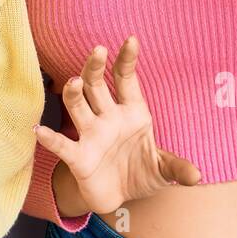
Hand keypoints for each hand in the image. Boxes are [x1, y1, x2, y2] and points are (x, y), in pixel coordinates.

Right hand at [36, 37, 199, 215]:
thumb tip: (197, 176)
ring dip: (75, 94)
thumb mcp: (163, 170)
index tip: (131, 40)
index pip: (126, 79)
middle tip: (98, 50)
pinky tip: (39, 130)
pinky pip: (63, 145)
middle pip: (97, 85)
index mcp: (132, 113)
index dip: (127, 59)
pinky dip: (50, 138)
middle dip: (95, 67)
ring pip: (79, 106)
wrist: (119, 197)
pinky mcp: (79, 157)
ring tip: (74, 83)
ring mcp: (91, 135)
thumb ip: (177, 168)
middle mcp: (108, 118)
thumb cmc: (140, 173)